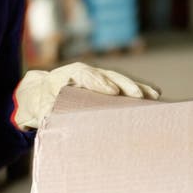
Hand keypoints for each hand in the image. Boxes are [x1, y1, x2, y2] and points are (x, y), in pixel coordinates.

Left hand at [13, 64, 160, 129]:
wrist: (41, 94)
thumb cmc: (40, 101)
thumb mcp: (38, 106)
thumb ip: (46, 111)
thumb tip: (53, 118)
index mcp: (69, 74)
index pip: (87, 75)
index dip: (100, 82)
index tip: (113, 91)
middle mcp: (87, 73)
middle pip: (109, 75)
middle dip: (124, 84)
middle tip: (138, 95)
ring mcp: (97, 79)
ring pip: (119, 81)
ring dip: (136, 88)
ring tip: (153, 96)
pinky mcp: (105, 87)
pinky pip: (123, 88)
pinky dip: (137, 92)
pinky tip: (153, 96)